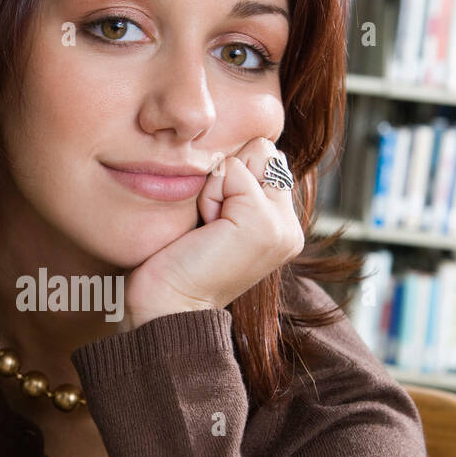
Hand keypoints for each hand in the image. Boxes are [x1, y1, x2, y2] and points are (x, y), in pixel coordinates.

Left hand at [116, 138, 304, 330]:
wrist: (166, 307)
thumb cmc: (176, 263)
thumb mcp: (215, 217)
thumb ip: (237, 187)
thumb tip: (232, 150)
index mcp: (281, 224)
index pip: (267, 157)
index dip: (230, 174)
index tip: (211, 218)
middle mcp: (289, 226)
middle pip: (266, 149)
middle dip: (229, 173)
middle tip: (209, 220)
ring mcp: (282, 226)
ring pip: (255, 152)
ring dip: (219, 183)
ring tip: (208, 224)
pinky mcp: (264, 224)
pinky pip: (233, 170)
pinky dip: (211, 193)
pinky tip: (206, 228)